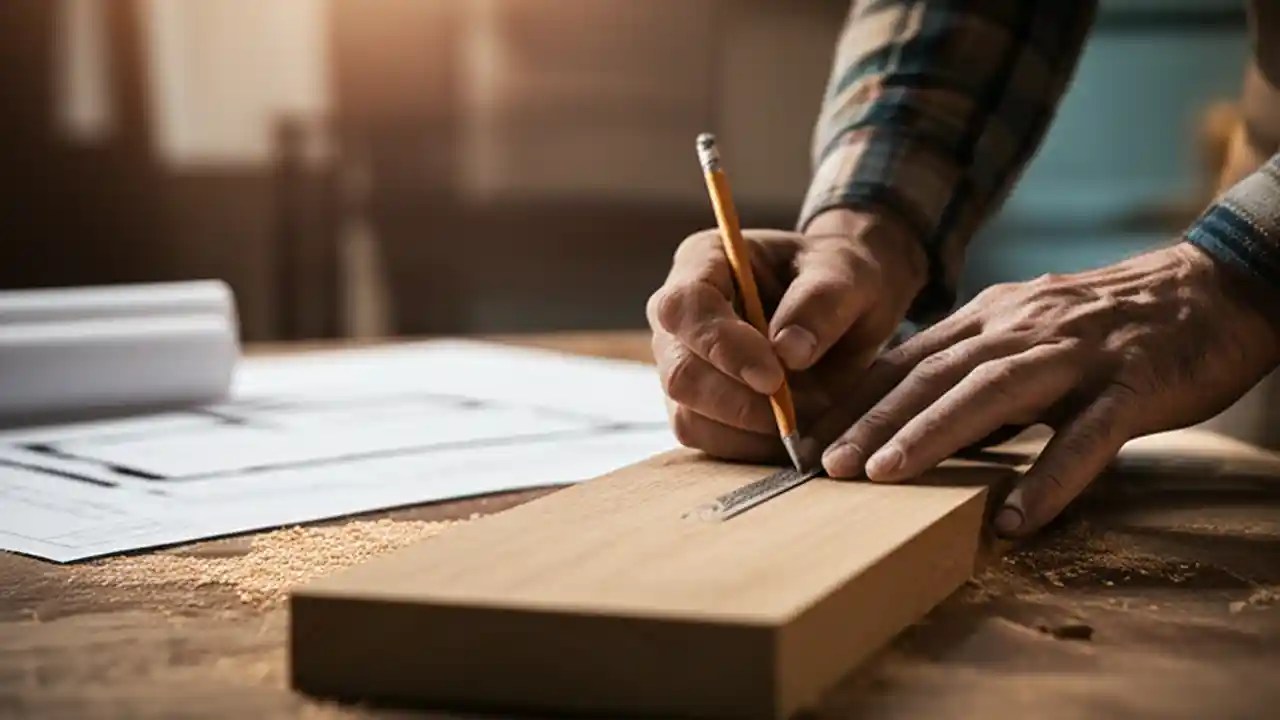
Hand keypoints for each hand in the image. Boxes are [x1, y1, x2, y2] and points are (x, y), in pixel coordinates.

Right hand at [646, 209, 926, 461]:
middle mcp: (679, 317)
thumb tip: (788, 353)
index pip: (685, 307)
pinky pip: (708, 440)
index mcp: (703, 261)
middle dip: (735, 401)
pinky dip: (751, 448)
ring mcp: (682, 364)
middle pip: (679, 371)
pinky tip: (791, 433)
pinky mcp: (697, 406)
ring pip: (687, 416)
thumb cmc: (839, 275)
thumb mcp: (846, 272)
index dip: (722, 347)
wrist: (845, 306)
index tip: (774, 378)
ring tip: (804, 418)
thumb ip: (820, 302)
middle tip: (794, 412)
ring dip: (747, 431)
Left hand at [819, 243, 1279, 536]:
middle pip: (932, 376)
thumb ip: (969, 363)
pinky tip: (1017, 517)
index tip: (804, 439)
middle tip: (823, 465)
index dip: (852, 400)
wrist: (1214, 287)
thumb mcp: (1024, 330)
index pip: (905, 362)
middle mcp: (1022, 329)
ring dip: (933, 435)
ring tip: (884, 476)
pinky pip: (1088, 436)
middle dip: (872, 421)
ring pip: (992, 394)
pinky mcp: (1134, 384)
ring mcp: (1077, 355)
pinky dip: (1050, 476)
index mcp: (990, 318)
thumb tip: (905, 410)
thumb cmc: (1108, 323)